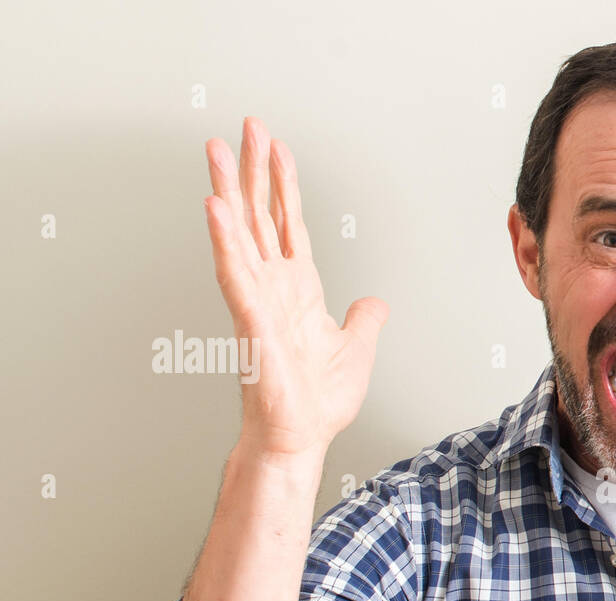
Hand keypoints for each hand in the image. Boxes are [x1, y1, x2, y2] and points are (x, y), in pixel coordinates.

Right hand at [203, 116, 387, 458]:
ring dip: (229, 190)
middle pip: (259, 215)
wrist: (301, 436)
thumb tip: (375, 301)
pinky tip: (216, 208)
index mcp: (298, 290)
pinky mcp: (251, 319)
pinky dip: (225, 240)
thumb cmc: (317, 401)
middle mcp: (273, 287)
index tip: (276, 148)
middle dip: (254, 170)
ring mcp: (259, 299)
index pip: (288, 225)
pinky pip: (234, 272)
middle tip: (247, 126)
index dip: (284, 185)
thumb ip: (363, 321)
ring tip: (218, 149)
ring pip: (240, 233)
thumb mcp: (356, 349)